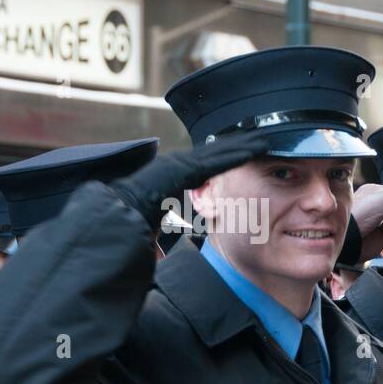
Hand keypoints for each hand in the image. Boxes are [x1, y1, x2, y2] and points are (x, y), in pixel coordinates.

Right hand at [110, 132, 276, 230]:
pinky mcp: (184, 168)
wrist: (117, 214)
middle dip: (239, 145)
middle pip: (215, 154)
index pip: (207, 164)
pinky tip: (254, 150)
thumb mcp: (158, 222)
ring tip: (265, 140)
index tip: (245, 152)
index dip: (226, 157)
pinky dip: (236, 155)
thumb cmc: (132, 221)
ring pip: (219, 153)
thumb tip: (170, 245)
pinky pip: (215, 161)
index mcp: (174, 176)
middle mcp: (178, 165)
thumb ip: (170, 223)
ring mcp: (181, 164)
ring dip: (243, 146)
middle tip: (263, 139)